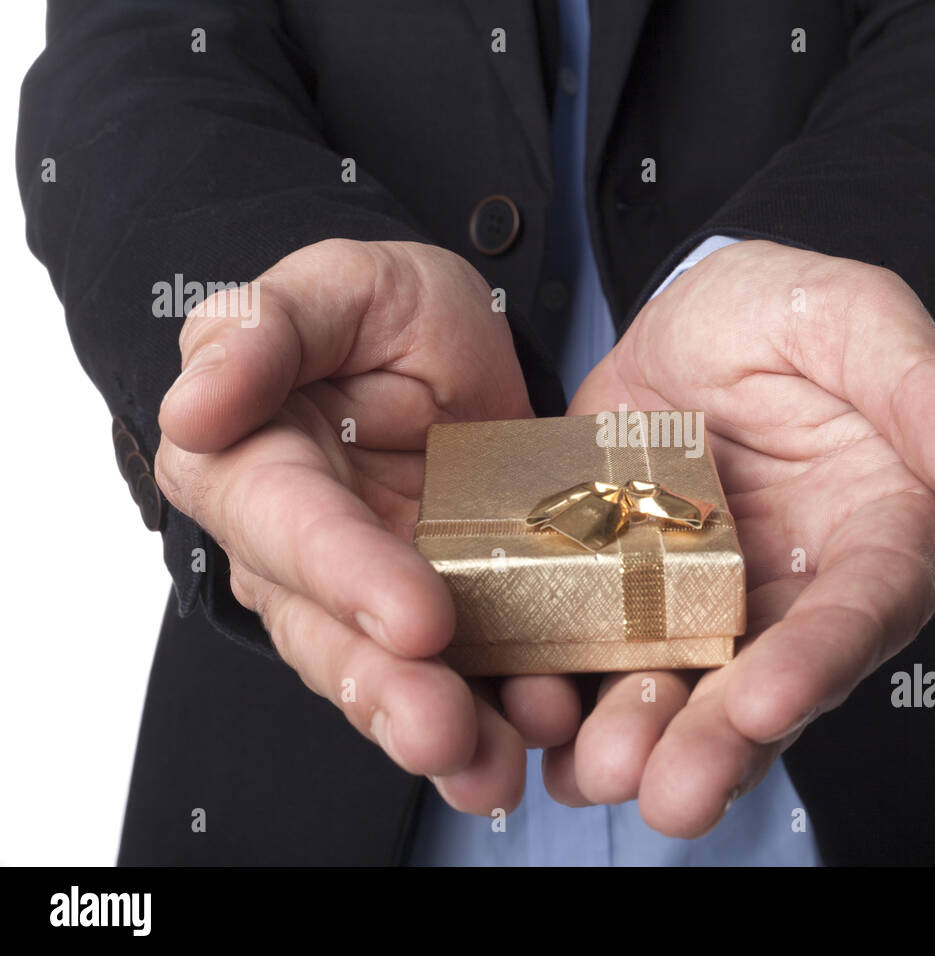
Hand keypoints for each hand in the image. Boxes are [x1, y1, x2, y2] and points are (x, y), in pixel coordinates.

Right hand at [154, 239, 578, 813]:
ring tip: (488, 770)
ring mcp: (366, 593)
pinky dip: (492, 715)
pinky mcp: (434, 616)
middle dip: (388, 691)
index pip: (291, 529)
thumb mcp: (335, 286)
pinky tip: (533, 737)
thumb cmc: (379, 314)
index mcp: (255, 467)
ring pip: (383, 677)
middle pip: (329, 634)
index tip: (414, 619)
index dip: (346, 574)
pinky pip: (454, 676)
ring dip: (434, 729)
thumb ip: (264, 331)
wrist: (451, 347)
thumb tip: (193, 406)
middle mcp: (300, 551)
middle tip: (447, 734)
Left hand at [544, 240, 934, 834]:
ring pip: (685, 689)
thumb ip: (934, 399)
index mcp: (873, 536)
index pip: (860, 610)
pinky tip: (539, 729)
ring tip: (598, 772)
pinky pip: (603, 653)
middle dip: (720, 745)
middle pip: (768, 683)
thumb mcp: (865, 325)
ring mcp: (709, 600)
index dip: (819, 660)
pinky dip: (572, 697)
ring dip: (641, 739)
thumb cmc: (798, 315)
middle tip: (674, 796)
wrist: (702, 316)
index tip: (768, 700)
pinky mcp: (631, 590)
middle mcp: (794, 591)